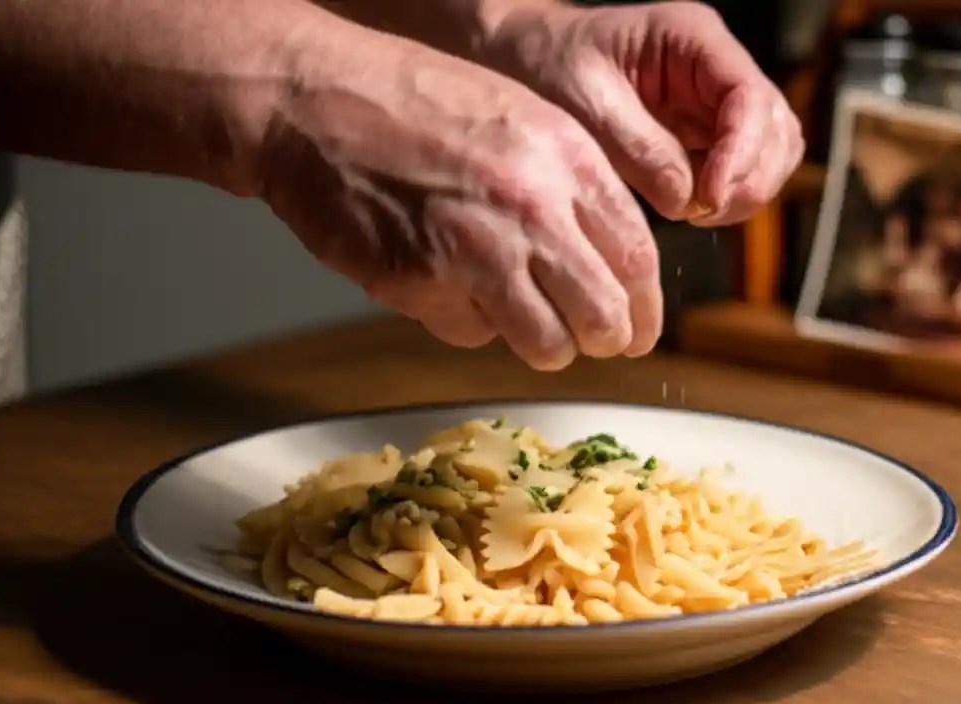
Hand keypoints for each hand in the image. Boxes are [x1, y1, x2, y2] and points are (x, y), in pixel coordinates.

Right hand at [256, 29, 661, 369]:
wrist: (316, 101)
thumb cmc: (417, 103)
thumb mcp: (524, 120)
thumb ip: (574, 188)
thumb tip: (612, 263)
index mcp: (567, 160)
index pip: (638, 259)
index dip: (644, 308)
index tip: (638, 329)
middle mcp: (531, 207)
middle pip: (604, 314)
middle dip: (607, 340)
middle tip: (595, 343)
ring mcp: (475, 249)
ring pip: (547, 343)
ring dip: (545, 345)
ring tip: (528, 323)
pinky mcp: (422, 284)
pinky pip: (473, 334)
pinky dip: (471, 323)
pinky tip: (451, 284)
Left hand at [478, 1, 804, 225]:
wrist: (523, 59)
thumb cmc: (545, 63)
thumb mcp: (584, 103)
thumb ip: (638, 149)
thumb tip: (686, 200)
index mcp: (692, 38)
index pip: (749, 97)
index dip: (742, 153)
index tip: (709, 198)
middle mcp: (716, 66)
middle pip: (775, 126)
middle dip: (750, 177)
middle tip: (701, 214)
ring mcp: (716, 101)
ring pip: (771, 151)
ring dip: (745, 191)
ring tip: (694, 213)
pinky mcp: (707, 134)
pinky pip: (743, 169)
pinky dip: (729, 196)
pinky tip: (690, 208)